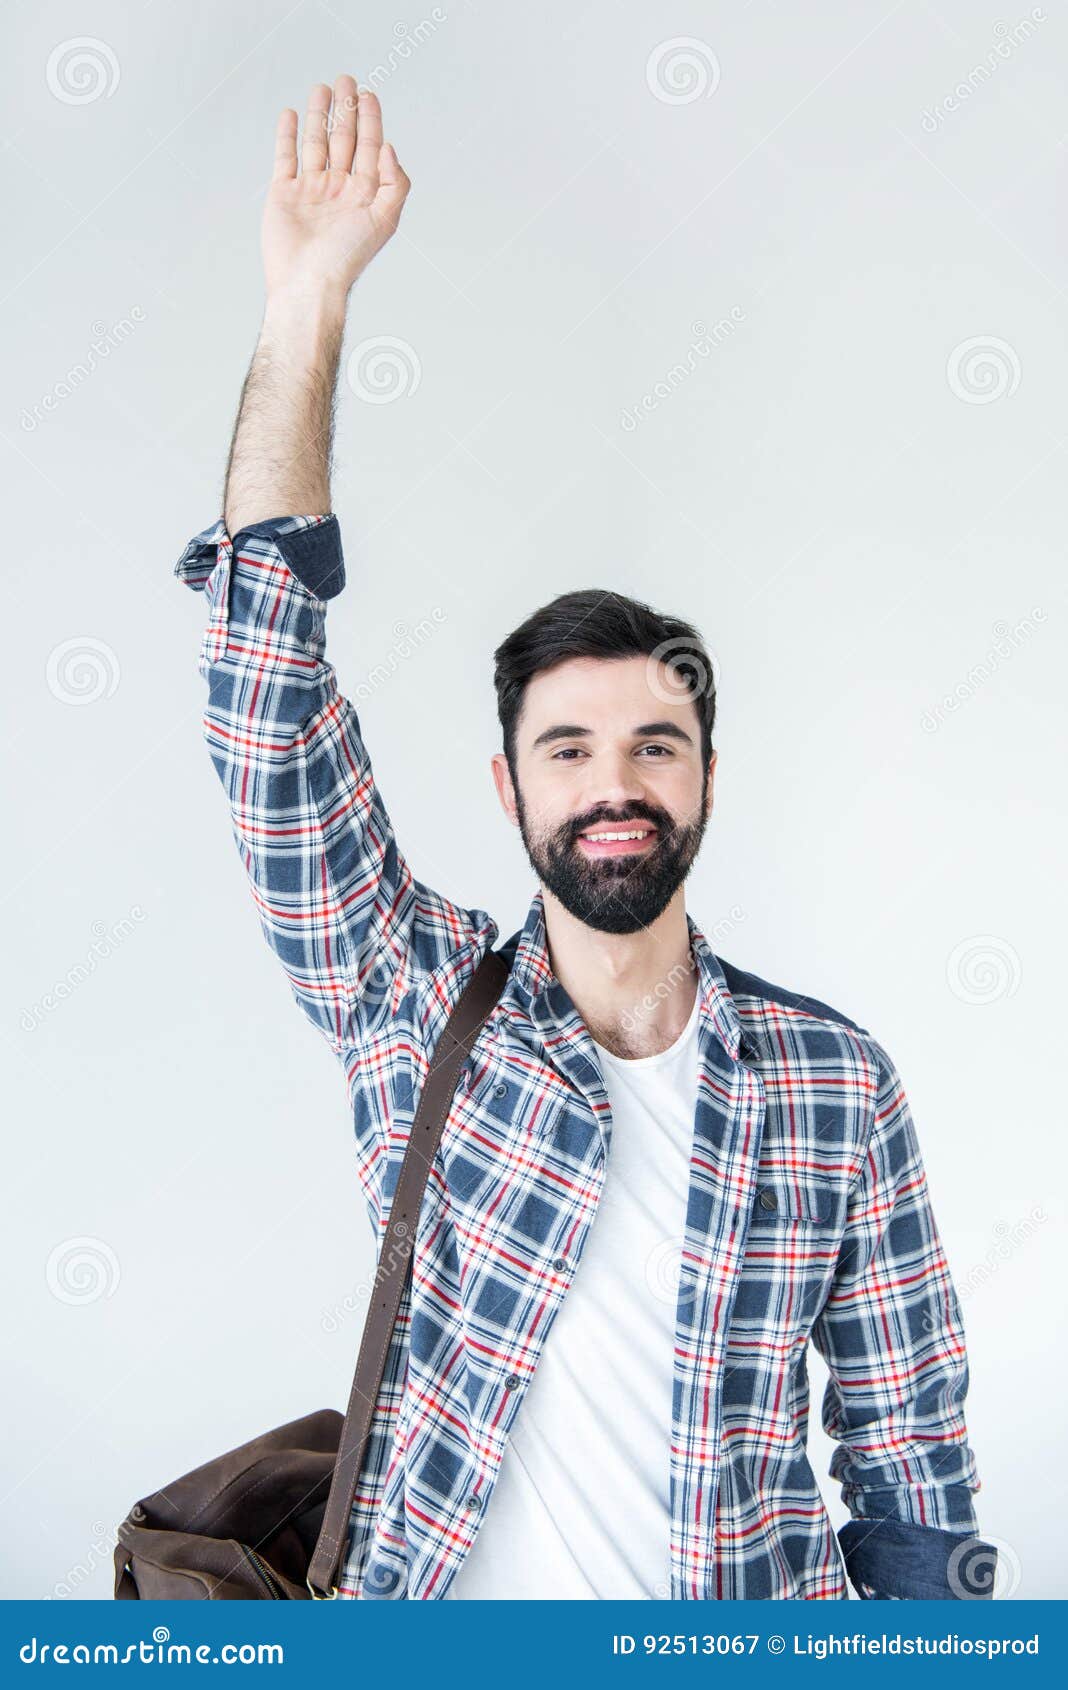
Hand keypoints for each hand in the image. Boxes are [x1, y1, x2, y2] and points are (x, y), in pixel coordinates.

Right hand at [262, 75, 409, 304]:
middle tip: (346, 79)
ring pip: (316, 143)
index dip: (370, 119)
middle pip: (343, 139)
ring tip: (322, 88)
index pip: (369, 147)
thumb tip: (390, 146)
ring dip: (319, 115)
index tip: (368, 93)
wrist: (308, 283)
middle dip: (345, 109)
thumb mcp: (385, 220)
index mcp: (364, 193)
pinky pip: (286, 157)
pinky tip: (292, 114)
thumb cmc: (347, 258)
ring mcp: (311, 189)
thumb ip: (395, 182)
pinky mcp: (285, 193)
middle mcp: (339, 188)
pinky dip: (288, 136)